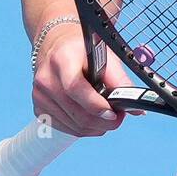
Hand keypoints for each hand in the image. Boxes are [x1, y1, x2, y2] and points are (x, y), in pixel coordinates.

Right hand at [31, 22, 144, 138]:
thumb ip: (120, 81)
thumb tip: (137, 108)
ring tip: (107, 115)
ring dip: (96, 127)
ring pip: (74, 126)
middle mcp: (46, 79)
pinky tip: (92, 118)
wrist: (57, 46)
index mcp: (62, 60)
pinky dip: (84, 128)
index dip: (96, 105)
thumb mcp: (104, 57)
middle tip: (118, 117)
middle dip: (103, 122)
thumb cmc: (83, 52)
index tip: (114, 113)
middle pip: (77, 113)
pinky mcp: (39, 109)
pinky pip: (66, 129)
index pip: (75, 88)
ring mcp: (40, 96)